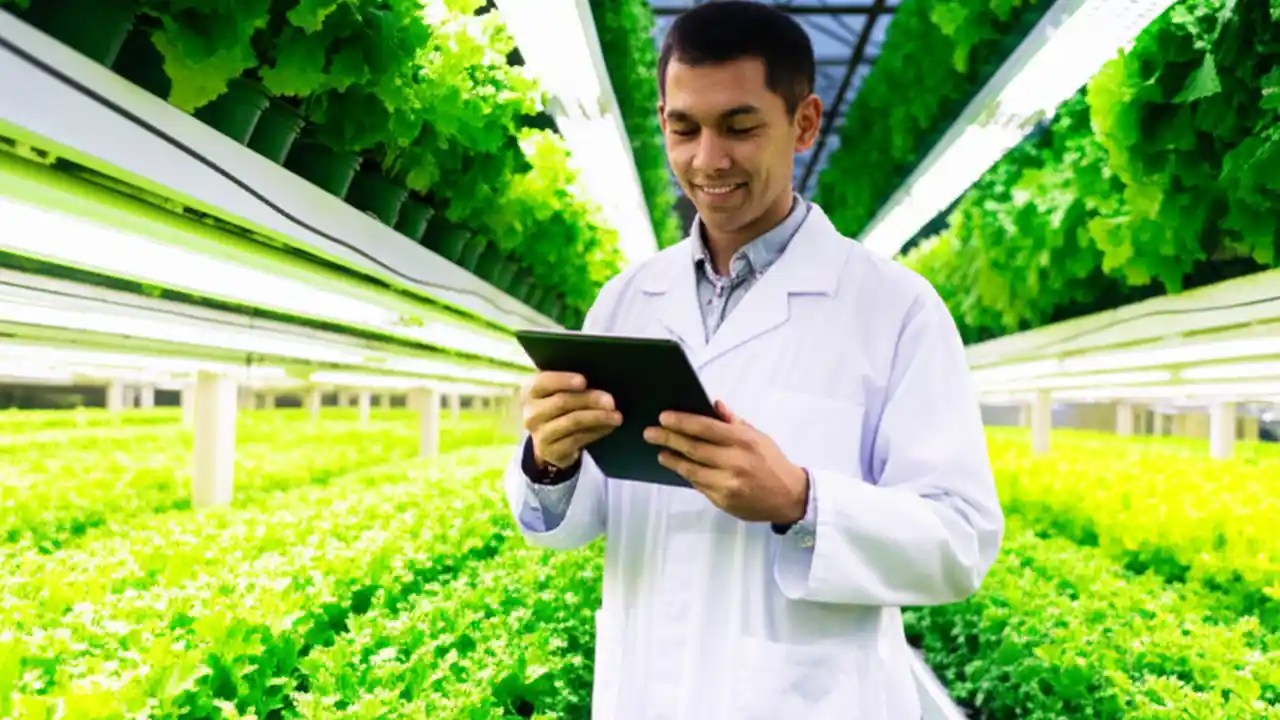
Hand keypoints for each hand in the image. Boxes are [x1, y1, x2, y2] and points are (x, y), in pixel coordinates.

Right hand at [523, 371, 622, 468]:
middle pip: (562, 402)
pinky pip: (577, 439)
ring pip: (572, 421)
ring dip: (598, 417)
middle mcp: (531, 413)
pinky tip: (609, 426)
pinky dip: (596, 431)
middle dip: (589, 400)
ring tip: (616, 416)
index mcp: (530, 391)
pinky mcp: (551, 451)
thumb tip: (601, 377)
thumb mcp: (558, 390)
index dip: (563, 380)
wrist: (551, 439)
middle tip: (611, 401)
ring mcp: (539, 435)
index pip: (543, 382)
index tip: (583, 381)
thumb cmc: (559, 405)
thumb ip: (572, 383)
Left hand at [643, 400, 807, 523]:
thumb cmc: (771, 462)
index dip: (682, 421)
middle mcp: (735, 462)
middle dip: (668, 439)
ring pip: (692, 470)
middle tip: (650, 433)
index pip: (706, 428)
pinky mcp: (724, 500)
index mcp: (743, 441)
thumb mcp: (758, 436)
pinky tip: (678, 467)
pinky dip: (687, 475)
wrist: (789, 496)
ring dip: (672, 460)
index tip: (663, 417)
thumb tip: (714, 405)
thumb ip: (733, 422)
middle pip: (694, 448)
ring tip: (660, 452)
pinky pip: (699, 485)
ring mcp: (728, 483)